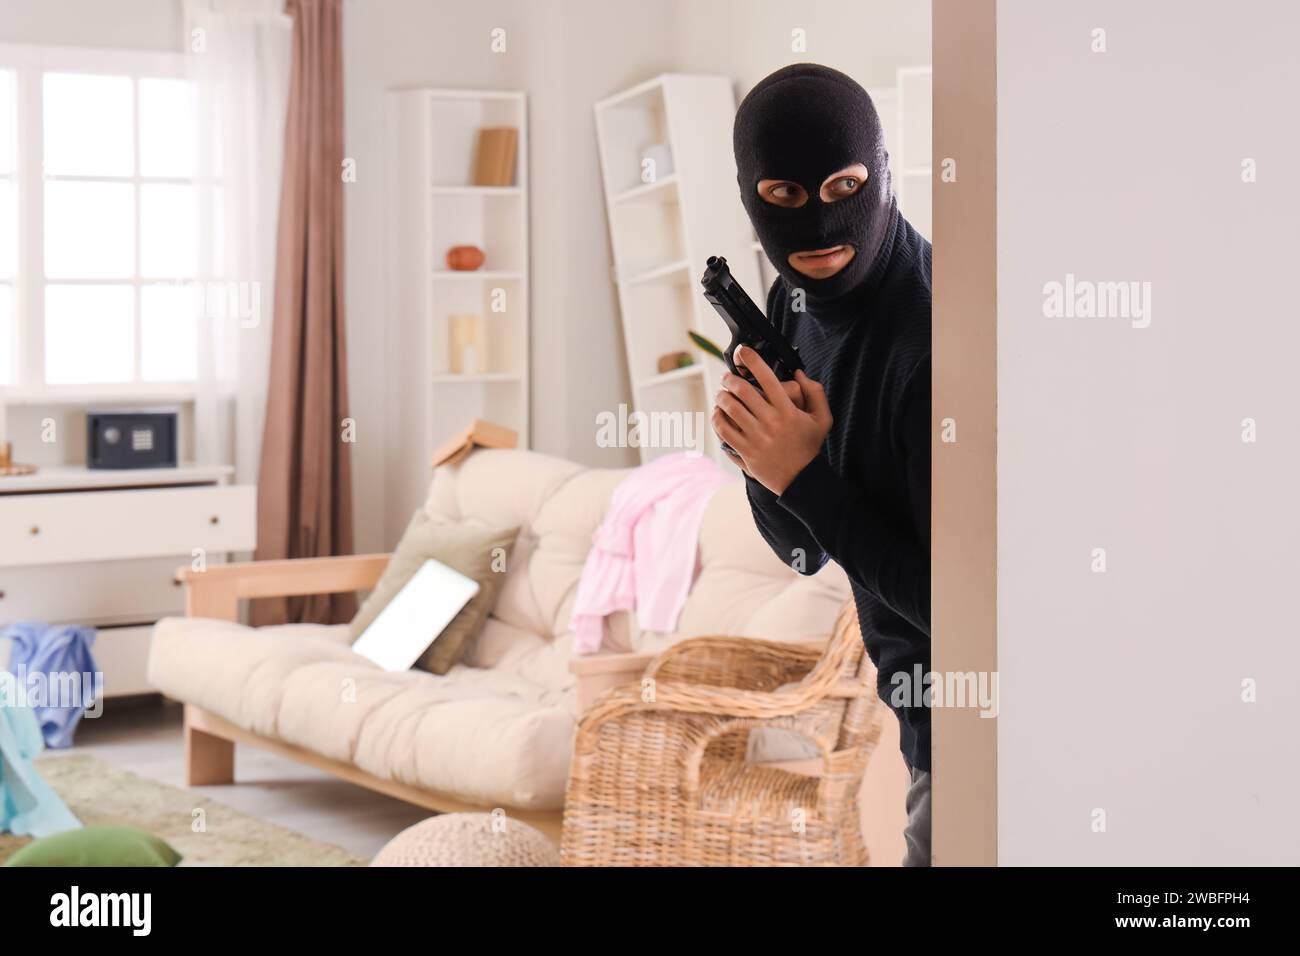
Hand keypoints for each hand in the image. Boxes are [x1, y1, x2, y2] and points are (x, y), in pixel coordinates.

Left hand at [710, 345, 831, 494]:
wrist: (801, 479)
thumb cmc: (810, 446)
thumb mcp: (822, 418)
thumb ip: (815, 392)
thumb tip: (799, 372)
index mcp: (788, 411)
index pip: (767, 378)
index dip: (752, 360)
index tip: (743, 351)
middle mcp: (771, 422)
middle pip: (743, 391)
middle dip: (730, 378)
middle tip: (727, 377)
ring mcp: (756, 438)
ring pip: (730, 409)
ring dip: (721, 397)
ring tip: (721, 394)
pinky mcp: (746, 452)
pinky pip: (724, 431)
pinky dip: (717, 419)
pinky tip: (718, 414)